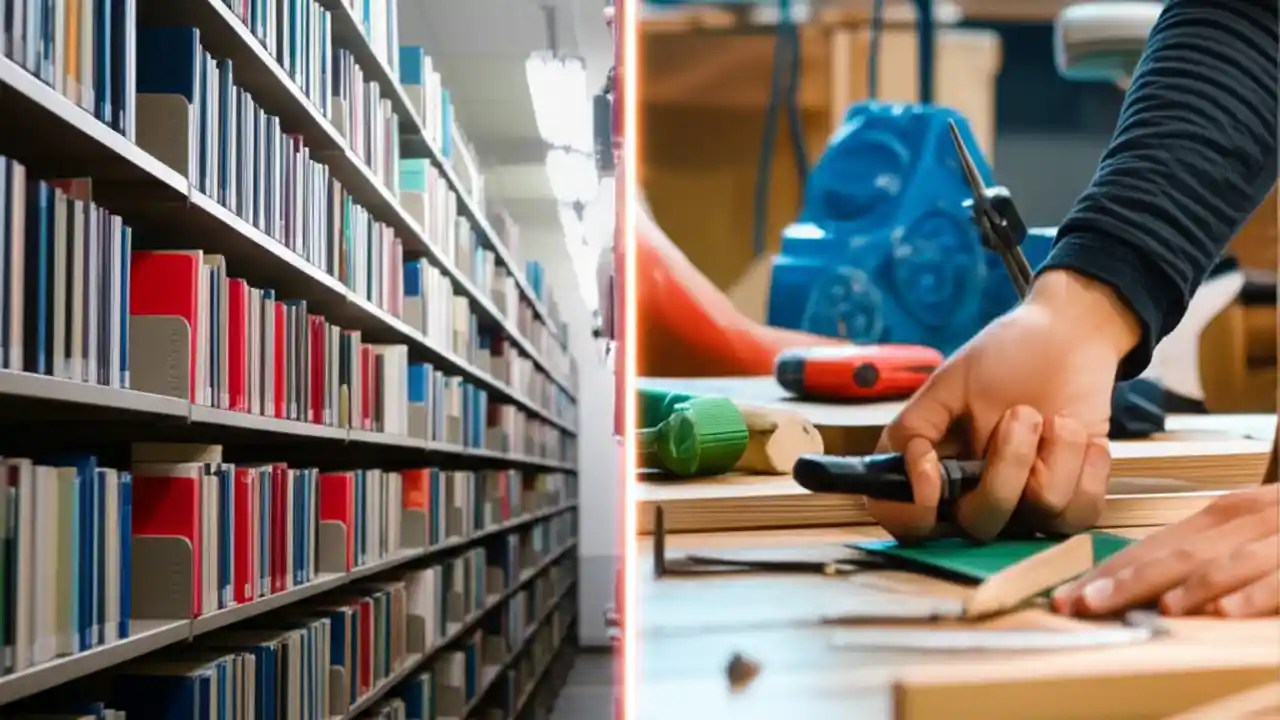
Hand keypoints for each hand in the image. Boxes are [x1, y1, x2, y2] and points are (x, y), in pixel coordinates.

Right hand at [868, 270, 1141, 541]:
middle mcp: (976, 494)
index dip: (913, 516)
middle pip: (980, 525)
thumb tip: (913, 474)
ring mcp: (1025, 499)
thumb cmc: (1004, 355)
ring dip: (1054, 454)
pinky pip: (1080, 513)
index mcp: (934, 470)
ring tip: (1053, 416)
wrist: (1067, 336)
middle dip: (1006, 469)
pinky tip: (1077, 433)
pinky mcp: (1073, 495)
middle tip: (1020, 414)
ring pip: (1038, 513)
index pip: (908, 524)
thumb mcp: (946, 384)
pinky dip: (1086, 468)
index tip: (932, 482)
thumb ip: (914, 430)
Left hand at [1052, 484, 1279, 616]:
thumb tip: (1135, 587)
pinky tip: (1227, 612)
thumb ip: (1198, 554)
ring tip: (1153, 609)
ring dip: (1187, 587)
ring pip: (1229, 562)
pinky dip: (1256, 594)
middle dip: (1126, 581)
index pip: (1154, 544)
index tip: (1067, 598)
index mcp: (1223, 514)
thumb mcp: (1243, 533)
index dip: (1108, 571)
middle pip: (1177, 552)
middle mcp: (1248, 519)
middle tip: (1084, 606)